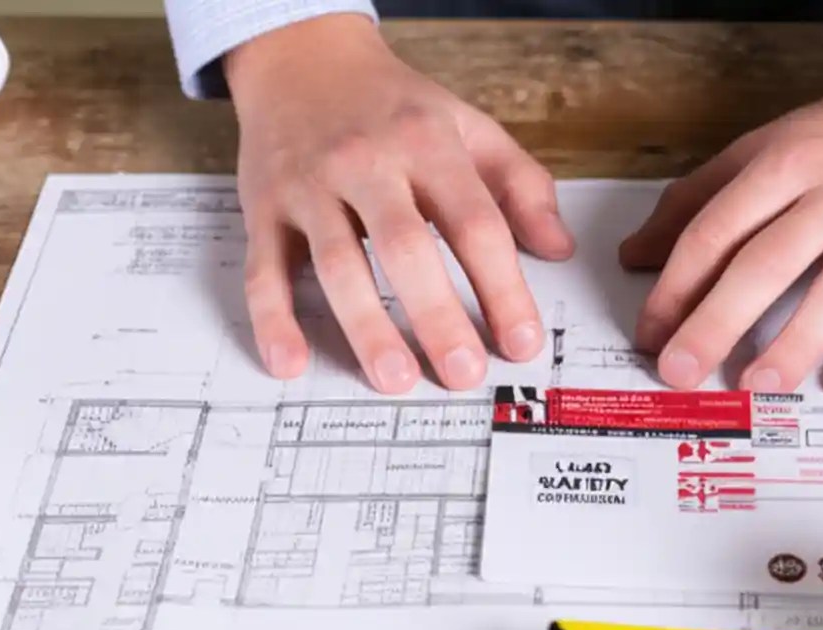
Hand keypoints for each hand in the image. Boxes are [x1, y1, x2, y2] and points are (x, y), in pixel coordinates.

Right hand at [225, 14, 572, 391]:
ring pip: (336, 263)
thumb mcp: (468, 126)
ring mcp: (309, 186)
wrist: (303, 58)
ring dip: (365, 326)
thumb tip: (559, 248)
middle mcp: (365, 162)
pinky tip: (290, 362)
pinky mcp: (263, 207)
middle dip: (436, 315)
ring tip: (395, 378)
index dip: (502, 286)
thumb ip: (521, 186)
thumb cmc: (395, 107)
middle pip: (405, 247)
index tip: (522, 341)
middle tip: (464, 373)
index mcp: (427, 143)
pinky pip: (264, 269)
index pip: (475, 222)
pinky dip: (273, 319)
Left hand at [618, 64, 822, 396]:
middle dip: (717, 320)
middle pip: (768, 259)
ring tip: (756, 386)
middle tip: (679, 370)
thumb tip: (635, 254)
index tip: (649, 333)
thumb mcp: (767, 149)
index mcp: (786, 162)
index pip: (718, 229)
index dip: (676, 285)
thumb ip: (698, 200)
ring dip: (796, 340)